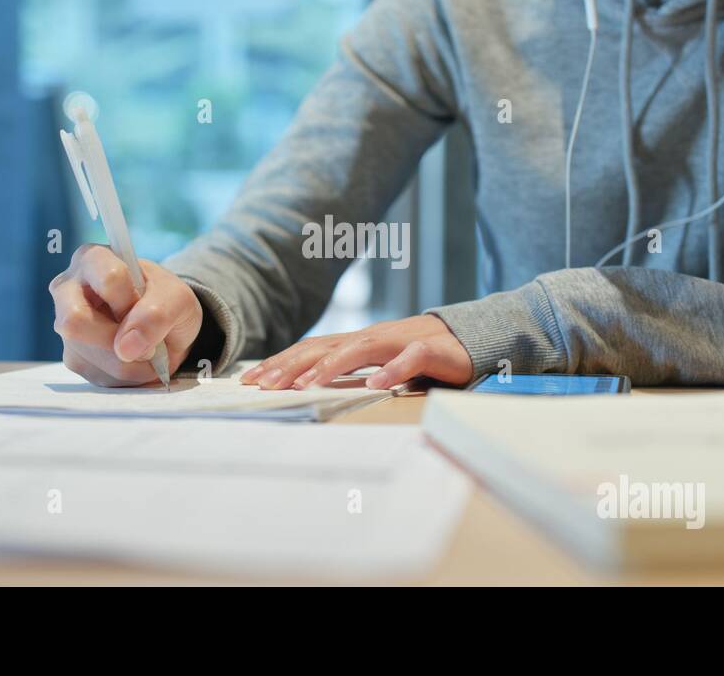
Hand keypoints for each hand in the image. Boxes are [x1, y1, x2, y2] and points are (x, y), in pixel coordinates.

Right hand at [49, 244, 202, 386]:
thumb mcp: (177, 300)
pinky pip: (95, 375)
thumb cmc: (167, 301)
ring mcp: (66, 325)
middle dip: (118, 339)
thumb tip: (125, 348)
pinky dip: (125, 376)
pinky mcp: (73, 356)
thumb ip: (156, 316)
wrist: (167, 326)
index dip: (132, 302)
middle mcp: (68, 289)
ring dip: (129, 363)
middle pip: (75, 322)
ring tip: (147, 352)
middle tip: (146, 339)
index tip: (148, 307)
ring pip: (88, 355)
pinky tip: (136, 361)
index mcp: (93, 259)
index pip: (107, 280)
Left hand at [240, 315, 472, 390]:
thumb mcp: (379, 363)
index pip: (312, 349)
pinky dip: (393, 370)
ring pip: (360, 348)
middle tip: (264, 384)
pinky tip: (376, 384)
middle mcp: (374, 337)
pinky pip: (411, 359)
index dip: (281, 362)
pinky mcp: (431, 350)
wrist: (471, 338)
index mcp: (358, 342)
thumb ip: (351, 371)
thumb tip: (307, 387)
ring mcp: (401, 340)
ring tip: (305, 385)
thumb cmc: (421, 356)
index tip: (252, 379)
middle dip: (292, 364)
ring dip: (331, 366)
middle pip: (326, 346)